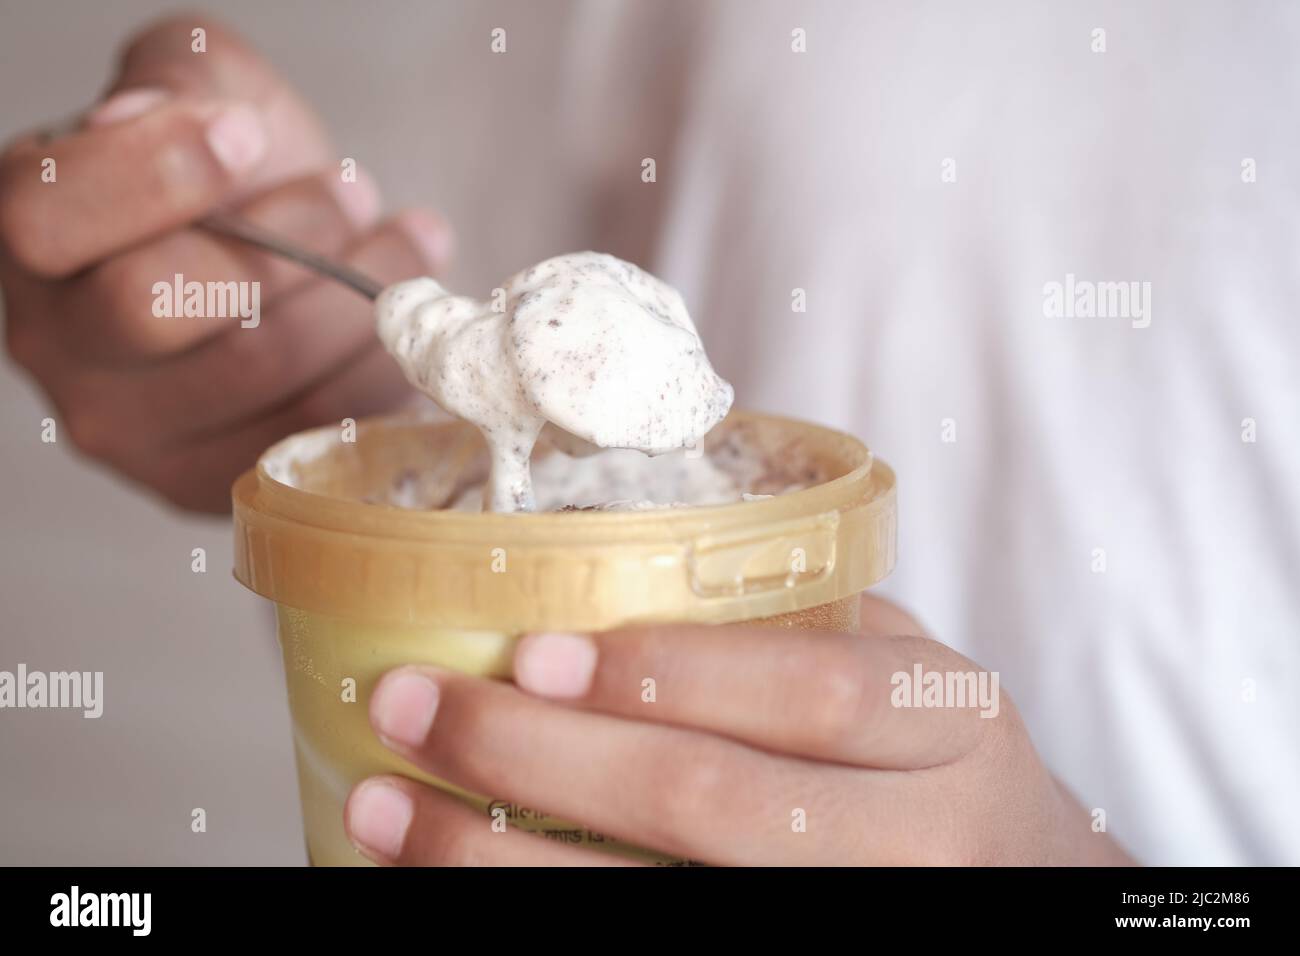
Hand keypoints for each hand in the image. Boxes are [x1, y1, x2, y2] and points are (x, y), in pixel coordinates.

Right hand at [0, 15, 449, 511]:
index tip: (246, 135)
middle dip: (283, 239)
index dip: (151, 174)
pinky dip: (378, 364)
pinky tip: (404, 316)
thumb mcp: (203, 91)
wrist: (288, 258)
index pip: (46, 219)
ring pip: (257, 366)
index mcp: (32, 241)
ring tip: (408, 241)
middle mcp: (56, 347)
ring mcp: (131, 430)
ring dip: (355, 295)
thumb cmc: (240, 174)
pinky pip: (312, 426)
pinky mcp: (211, 480)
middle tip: (353, 191)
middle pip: (157, 303)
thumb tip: (144, 119)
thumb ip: (175, 83)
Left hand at [342, 595, 1133, 864]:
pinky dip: (544, 916)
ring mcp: (861, 919)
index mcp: (950, 726)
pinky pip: (659, 952)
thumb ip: (801, 630)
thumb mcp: (908, 675)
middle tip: (412, 707)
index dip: (671, 672)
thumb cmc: (936, 764)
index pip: (813, 695)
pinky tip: (458, 884)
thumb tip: (597, 575)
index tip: (534, 649)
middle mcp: (918, 837)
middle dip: (542, 757)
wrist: (1023, 883)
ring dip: (502, 863)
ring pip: (664, 907)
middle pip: (714, 806)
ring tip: (389, 811)